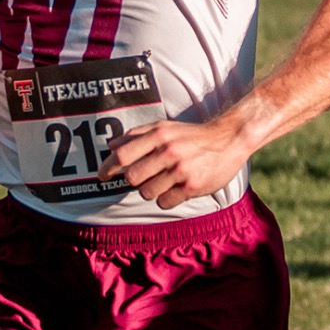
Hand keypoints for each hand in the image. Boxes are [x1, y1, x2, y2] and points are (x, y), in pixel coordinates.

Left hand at [99, 117, 252, 209]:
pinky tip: (175, 189)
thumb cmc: (191, 135)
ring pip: (147, 192)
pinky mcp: (192, 186)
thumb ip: (137, 135)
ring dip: (150, 190)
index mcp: (158, 136)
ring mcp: (180, 170)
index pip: (123, 156)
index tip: (101, 176)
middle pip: (132, 178)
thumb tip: (111, 146)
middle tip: (145, 176)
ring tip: (164, 181)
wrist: (229, 140)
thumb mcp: (165, 128)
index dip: (108, 168)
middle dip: (134, 181)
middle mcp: (168, 152)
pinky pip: (164, 202)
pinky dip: (165, 199)